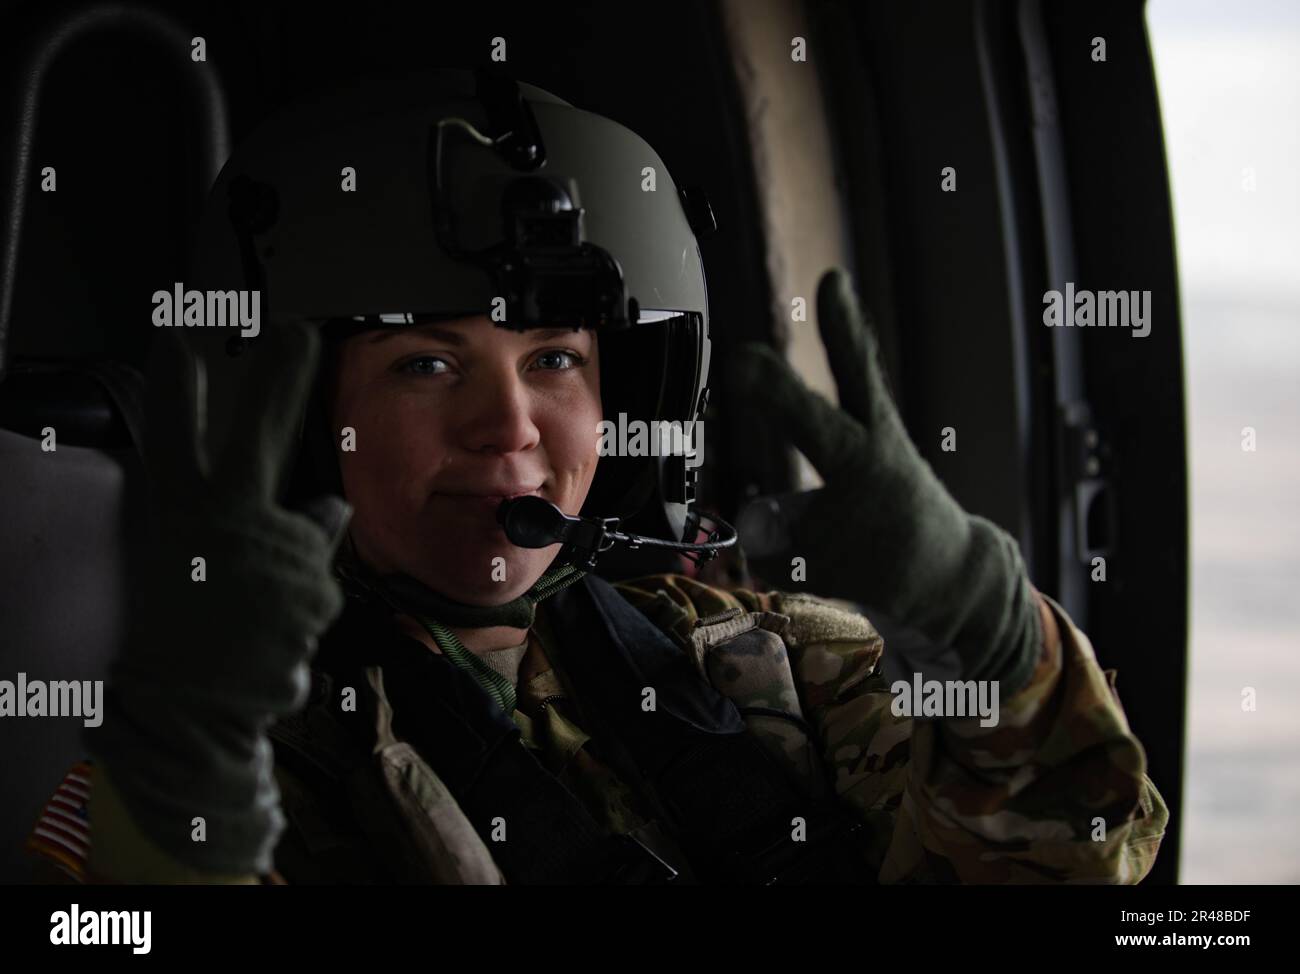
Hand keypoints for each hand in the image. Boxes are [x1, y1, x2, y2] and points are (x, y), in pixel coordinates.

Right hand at [86, 321, 349, 875]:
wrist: (191, 713)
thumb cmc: (188, 636)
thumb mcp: (205, 569)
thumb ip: (269, 525)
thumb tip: (334, 500)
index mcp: (188, 517)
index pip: (174, 439)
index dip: (176, 387)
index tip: (178, 335)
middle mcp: (232, 524)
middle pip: (259, 433)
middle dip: (281, 375)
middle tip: (297, 330)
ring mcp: (276, 554)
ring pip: (313, 531)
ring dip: (297, 560)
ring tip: (252, 607)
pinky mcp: (316, 591)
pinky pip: (322, 584)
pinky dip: (306, 605)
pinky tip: (269, 633)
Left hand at [728, 268, 1041, 694]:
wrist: (954, 585)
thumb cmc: (900, 512)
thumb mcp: (879, 460)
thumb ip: (828, 440)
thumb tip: (769, 473)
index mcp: (882, 438)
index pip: (861, 372)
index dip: (845, 327)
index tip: (832, 281)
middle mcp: (870, 472)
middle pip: (817, 427)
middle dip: (778, 395)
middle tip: (743, 359)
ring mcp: (854, 523)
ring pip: (771, 514)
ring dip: (783, 531)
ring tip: (837, 545)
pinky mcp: (837, 570)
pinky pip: (770, 559)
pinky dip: (783, 566)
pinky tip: (832, 570)